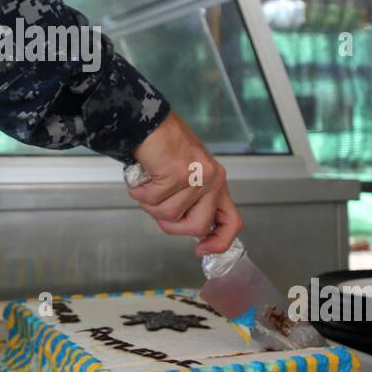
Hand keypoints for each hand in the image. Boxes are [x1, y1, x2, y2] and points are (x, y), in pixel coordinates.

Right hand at [129, 111, 242, 254]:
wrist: (148, 121)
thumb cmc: (163, 147)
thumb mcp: (187, 175)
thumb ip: (191, 200)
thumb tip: (188, 229)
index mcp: (217, 182)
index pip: (232, 222)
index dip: (219, 242)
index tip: (200, 250)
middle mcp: (213, 180)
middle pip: (196, 227)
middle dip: (171, 225)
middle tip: (157, 206)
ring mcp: (196, 177)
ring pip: (169, 215)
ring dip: (150, 203)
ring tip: (147, 183)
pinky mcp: (177, 173)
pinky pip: (153, 199)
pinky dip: (140, 192)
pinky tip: (142, 176)